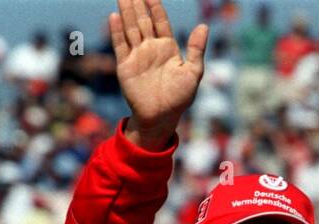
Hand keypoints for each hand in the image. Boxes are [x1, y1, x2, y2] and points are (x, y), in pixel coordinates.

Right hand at [110, 0, 207, 149]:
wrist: (161, 118)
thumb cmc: (180, 98)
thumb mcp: (193, 73)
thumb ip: (196, 50)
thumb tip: (204, 26)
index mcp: (167, 48)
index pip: (160, 21)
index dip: (156, 7)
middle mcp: (151, 49)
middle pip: (143, 21)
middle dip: (138, 4)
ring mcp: (137, 56)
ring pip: (131, 29)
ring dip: (127, 12)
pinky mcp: (125, 66)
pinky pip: (120, 45)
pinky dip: (117, 32)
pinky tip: (114, 17)